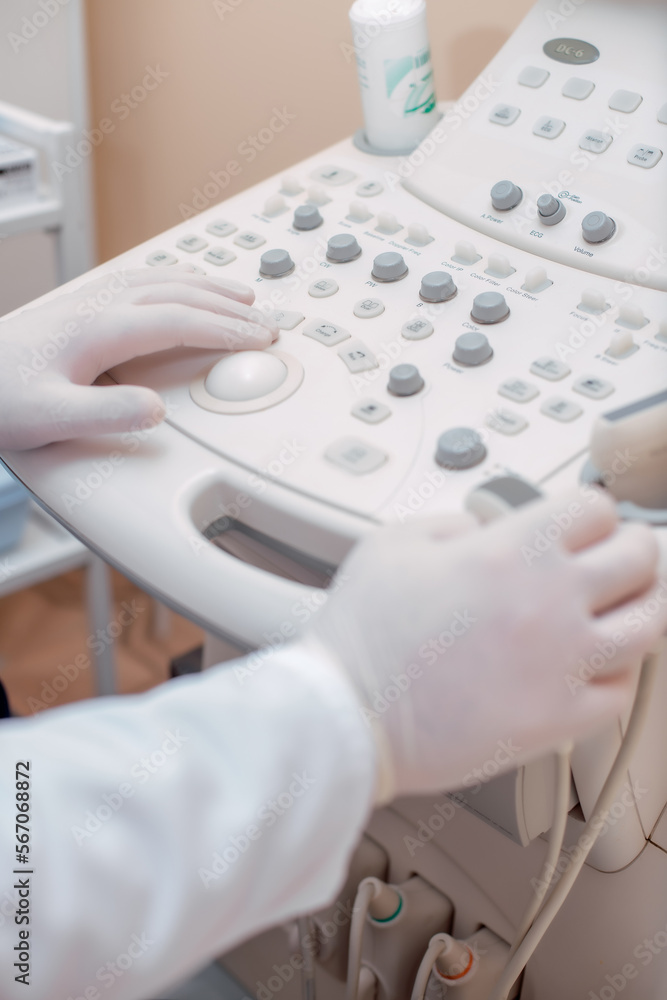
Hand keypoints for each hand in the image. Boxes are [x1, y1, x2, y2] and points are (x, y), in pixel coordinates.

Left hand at [0, 267, 277, 449]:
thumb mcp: (50, 418)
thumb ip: (107, 416)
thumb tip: (157, 411)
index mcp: (98, 329)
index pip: (178, 320)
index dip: (225, 330)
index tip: (260, 340)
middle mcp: (97, 306)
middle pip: (179, 293)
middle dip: (230, 308)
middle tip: (268, 324)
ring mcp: (89, 301)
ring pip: (163, 280)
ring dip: (209, 287)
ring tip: (243, 295)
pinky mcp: (81, 306)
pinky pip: (143, 280)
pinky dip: (179, 281)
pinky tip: (185, 287)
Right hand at [305, 488, 666, 799]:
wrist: (348, 715)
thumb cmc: (363, 636)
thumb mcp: (394, 543)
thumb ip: (454, 522)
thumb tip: (487, 527)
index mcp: (511, 552)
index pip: (595, 509)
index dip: (587, 510)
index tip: (582, 522)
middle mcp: (550, 603)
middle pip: (639, 557)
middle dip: (629, 549)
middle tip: (619, 555)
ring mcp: (562, 664)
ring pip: (650, 623)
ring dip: (643, 605)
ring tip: (628, 604)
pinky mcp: (559, 720)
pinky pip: (624, 691)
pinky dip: (620, 672)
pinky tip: (600, 665)